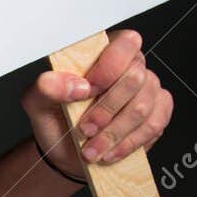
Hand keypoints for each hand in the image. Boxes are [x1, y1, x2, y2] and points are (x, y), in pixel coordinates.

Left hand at [21, 28, 173, 175]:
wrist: (68, 153)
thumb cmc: (57, 120)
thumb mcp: (38, 102)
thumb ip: (47, 86)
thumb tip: (75, 86)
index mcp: (104, 52)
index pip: (124, 43)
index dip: (109, 67)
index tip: (88, 91)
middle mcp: (131, 66)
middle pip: (135, 78)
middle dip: (107, 109)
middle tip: (85, 128)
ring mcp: (148, 89)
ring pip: (142, 107)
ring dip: (114, 133)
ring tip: (92, 149)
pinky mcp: (158, 113)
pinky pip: (153, 125)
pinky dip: (128, 144)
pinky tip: (109, 152)